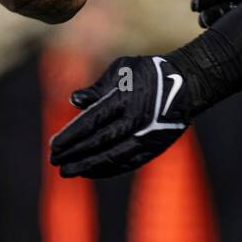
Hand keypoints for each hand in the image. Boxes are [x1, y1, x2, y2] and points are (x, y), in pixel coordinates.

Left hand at [49, 55, 192, 178]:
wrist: (188, 84)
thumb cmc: (150, 72)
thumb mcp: (124, 69)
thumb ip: (98, 87)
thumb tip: (74, 100)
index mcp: (126, 99)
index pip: (92, 121)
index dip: (71, 135)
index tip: (53, 145)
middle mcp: (136, 121)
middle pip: (98, 142)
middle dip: (74, 153)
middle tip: (54, 161)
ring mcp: (146, 136)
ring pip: (112, 157)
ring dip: (87, 166)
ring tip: (68, 172)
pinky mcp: (154, 147)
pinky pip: (127, 163)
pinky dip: (108, 169)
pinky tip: (91, 171)